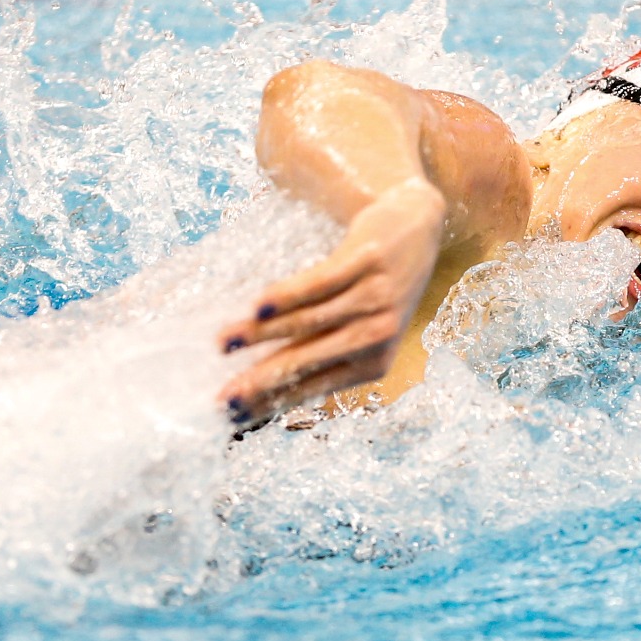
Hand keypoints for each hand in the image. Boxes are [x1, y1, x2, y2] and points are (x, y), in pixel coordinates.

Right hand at [217, 179, 446, 424]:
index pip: (310, 387)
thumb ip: (317, 353)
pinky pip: (320, 283)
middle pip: (306, 360)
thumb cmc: (375, 288)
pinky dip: (288, 296)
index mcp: (373, 363)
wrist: (416, 229)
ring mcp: (374, 297)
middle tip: (223, 395)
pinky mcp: (368, 262)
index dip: (269, 400)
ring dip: (261, 335)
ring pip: (307, 321)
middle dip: (261, 380)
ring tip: (223, 343)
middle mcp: (377, 334)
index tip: (231, 412)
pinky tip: (258, 305)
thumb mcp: (357, 328)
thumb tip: (258, 381)